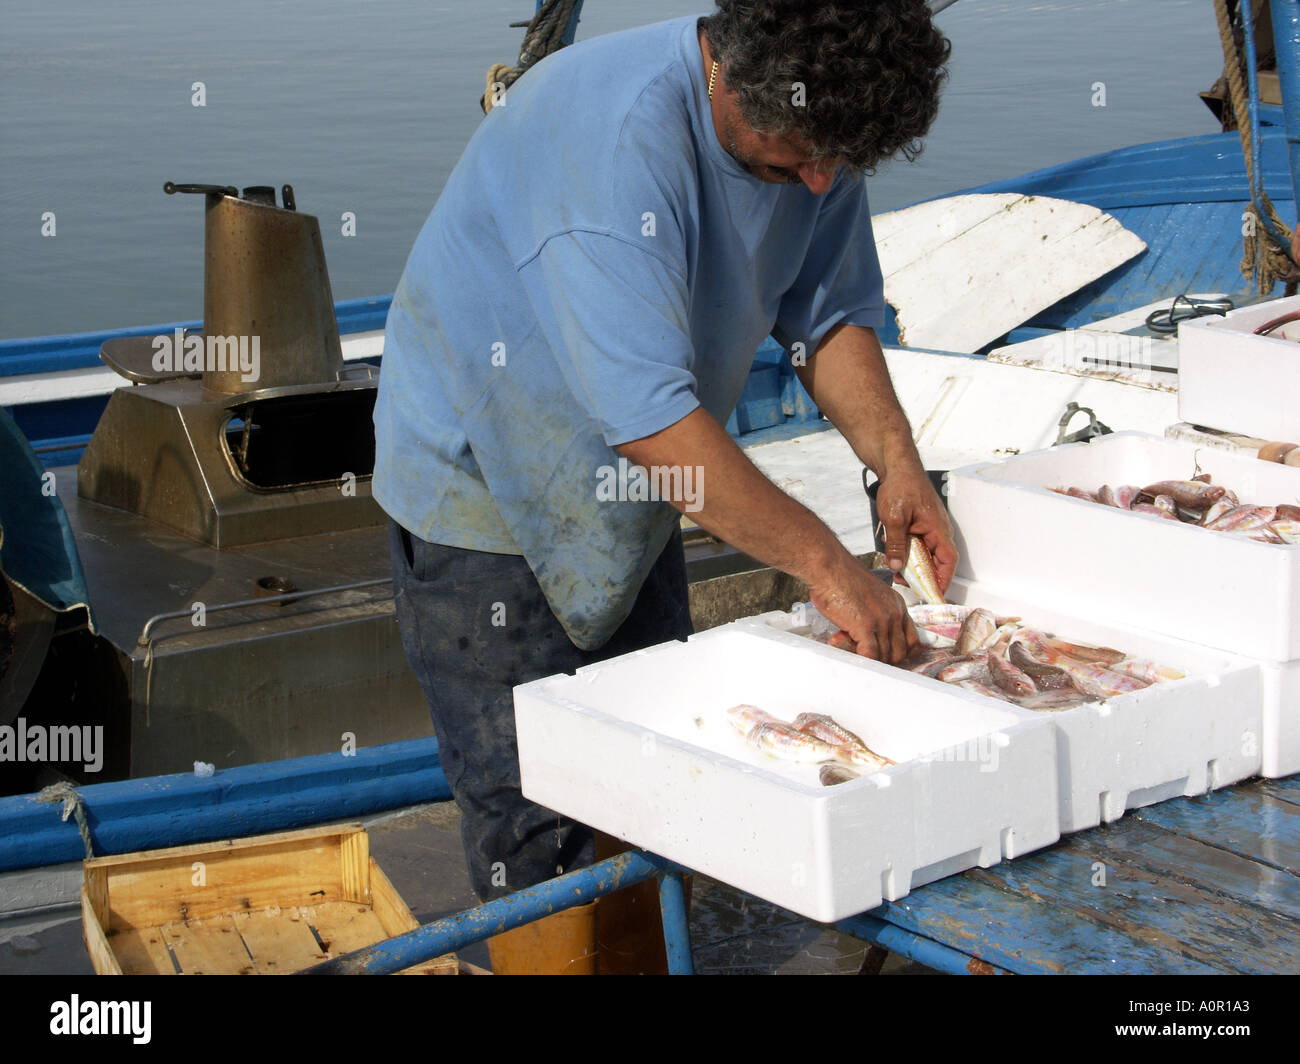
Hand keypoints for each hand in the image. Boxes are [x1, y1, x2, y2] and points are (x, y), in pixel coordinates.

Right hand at [808, 553, 918, 663]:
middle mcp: (894, 613)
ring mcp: (882, 620)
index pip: (913, 640)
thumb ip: (877, 615)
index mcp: (897, 605)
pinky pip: (870, 655)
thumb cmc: (842, 579)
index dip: (901, 653)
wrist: (830, 568)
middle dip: (882, 659)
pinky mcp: (866, 626)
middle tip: (861, 652)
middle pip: (900, 652)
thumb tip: (871, 637)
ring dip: (866, 657)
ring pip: (884, 656)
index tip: (886, 656)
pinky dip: (857, 656)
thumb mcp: (870, 597)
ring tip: (846, 643)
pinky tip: (842, 643)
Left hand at [876, 465, 957, 592]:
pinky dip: (907, 550)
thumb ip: (895, 544)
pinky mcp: (921, 524)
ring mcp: (931, 527)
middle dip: (921, 575)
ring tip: (895, 568)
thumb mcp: (894, 518)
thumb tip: (896, 566)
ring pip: (926, 553)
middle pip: (936, 561)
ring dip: (912, 563)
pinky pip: (919, 544)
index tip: (933, 594)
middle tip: (904, 583)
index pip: (948, 562)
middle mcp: (939, 530)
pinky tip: (893, 550)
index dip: (942, 580)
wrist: (897, 466)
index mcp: (938, 529)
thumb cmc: (900, 486)